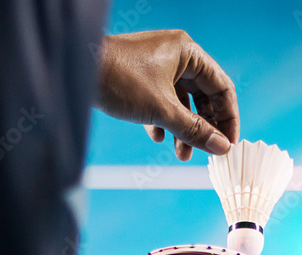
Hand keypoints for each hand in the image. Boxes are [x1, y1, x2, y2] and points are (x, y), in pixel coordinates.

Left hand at [95, 30, 238, 160]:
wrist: (74, 70)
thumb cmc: (118, 80)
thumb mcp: (162, 110)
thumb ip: (194, 130)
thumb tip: (221, 148)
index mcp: (188, 53)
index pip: (222, 88)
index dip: (228, 119)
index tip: (227, 144)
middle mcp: (176, 56)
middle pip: (203, 96)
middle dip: (203, 127)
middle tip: (206, 152)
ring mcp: (158, 66)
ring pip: (182, 102)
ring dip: (183, 129)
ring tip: (181, 155)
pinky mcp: (141, 78)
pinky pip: (162, 102)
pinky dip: (164, 121)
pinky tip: (158, 138)